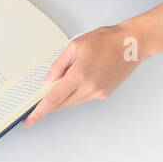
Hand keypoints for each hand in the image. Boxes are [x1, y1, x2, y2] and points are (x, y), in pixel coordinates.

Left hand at [23, 22, 146, 127]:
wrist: (132, 44)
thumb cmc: (107, 41)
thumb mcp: (75, 46)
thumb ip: (59, 65)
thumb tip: (48, 81)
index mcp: (79, 75)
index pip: (54, 99)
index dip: (40, 111)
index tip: (30, 120)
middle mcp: (89, 88)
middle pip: (62, 103)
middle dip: (50, 103)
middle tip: (41, 98)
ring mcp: (98, 93)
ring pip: (74, 102)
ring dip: (65, 96)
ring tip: (67, 78)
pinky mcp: (105, 93)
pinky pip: (85, 98)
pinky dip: (78, 92)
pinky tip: (82, 78)